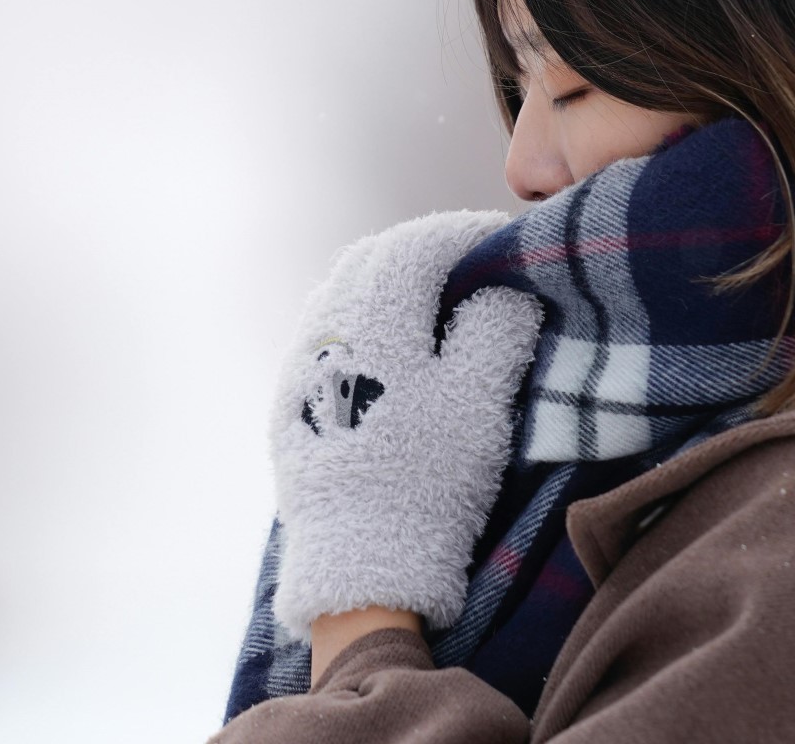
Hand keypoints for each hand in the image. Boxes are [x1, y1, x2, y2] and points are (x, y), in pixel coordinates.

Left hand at [269, 210, 541, 641]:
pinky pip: (325, 336)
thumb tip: (499, 288)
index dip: (465, 234)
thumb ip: (495, 327)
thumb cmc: (426, 475)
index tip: (505, 240)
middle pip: (373, 260)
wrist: (357, 560)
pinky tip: (392, 350)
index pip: (417, 244)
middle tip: (474, 265)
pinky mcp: (288, 403)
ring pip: (343, 295)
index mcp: (371, 312)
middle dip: (425, 251)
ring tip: (436, 304)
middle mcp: (323, 325)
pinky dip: (363, 322)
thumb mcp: (479, 397)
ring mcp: (298, 364)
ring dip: (390, 285)